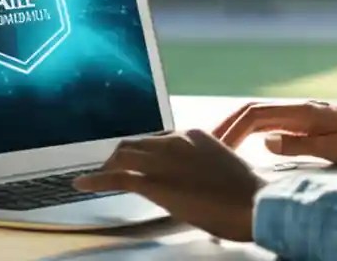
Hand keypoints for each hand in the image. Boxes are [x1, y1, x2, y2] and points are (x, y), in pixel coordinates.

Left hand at [73, 129, 263, 241]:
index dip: (144, 151)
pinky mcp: (153, 181)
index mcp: (195, 135)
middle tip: (113, 168)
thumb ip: (204, 169)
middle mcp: (176, 140)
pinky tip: (82, 184)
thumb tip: (198, 184)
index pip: (159, 138)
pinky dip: (95, 180)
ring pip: (123, 155)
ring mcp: (163, 159)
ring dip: (108, 166)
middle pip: (137, 143)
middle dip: (121, 155)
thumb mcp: (223, 170)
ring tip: (97, 176)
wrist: (254, 202)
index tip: (138, 160)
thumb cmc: (247, 194)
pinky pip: (116, 177)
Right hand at [213, 100, 336, 168]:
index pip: (257, 115)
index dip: (233, 128)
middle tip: (208, 142)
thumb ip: (298, 145)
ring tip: (222, 143)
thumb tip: (265, 141)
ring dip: (242, 127)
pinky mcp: (313, 122)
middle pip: (256, 112)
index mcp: (306, 111)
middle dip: (230, 125)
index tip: (216, 144)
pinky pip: (277, 123)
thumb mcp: (334, 149)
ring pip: (265, 117)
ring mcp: (308, 114)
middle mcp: (304, 108)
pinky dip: (258, 131)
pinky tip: (252, 143)